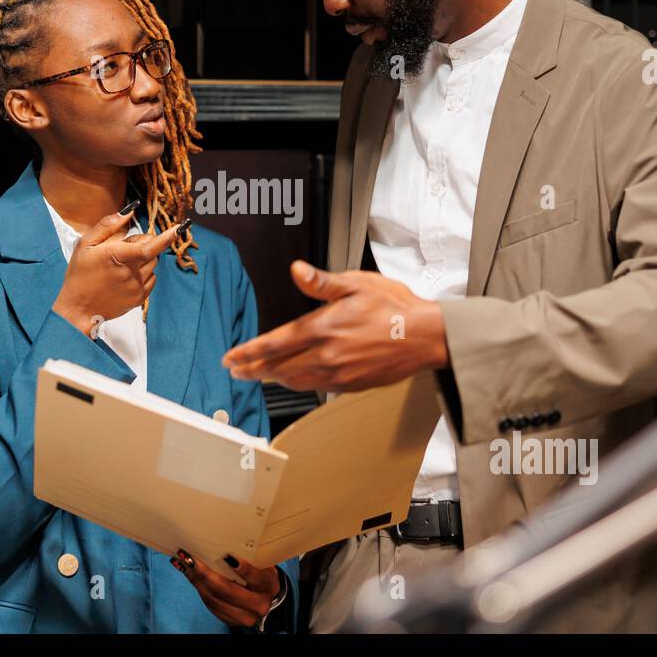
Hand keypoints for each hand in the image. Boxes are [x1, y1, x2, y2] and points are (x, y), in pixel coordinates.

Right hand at [52, 208, 187, 334]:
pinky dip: (144, 273)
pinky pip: (152, 278)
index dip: (166, 237)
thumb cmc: (80, 273)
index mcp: (116, 256)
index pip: (148, 246)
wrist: (78, 308)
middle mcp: (129, 272)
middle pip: (152, 251)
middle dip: (142, 244)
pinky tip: (126, 276)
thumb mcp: (85, 244)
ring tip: (122, 264)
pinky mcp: (139, 298)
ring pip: (153, 264)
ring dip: (143, 259)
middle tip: (122, 248)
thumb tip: (129, 211)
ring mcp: (136, 287)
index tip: (178, 229)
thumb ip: (108, 225)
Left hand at [171, 549, 280, 629]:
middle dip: (207, 574)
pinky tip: (190, 574)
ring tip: (184, 563)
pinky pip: (211, 606)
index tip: (226, 556)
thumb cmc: (260, 572)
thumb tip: (223, 538)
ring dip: (198, 581)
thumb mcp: (261, 562)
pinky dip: (199, 589)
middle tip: (191, 558)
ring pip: (216, 600)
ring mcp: (246, 616)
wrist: (264, 596)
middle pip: (229, 592)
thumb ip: (248, 555)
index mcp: (268, 586)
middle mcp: (259, 604)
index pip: (255, 577)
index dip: (242, 568)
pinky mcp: (232, 621)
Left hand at [221, 260, 448, 391]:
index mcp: (323, 328)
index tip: (231, 357)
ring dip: (271, 378)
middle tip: (236, 370)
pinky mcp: (350, 384)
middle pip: (278, 366)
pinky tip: (291, 380)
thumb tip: (296, 270)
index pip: (274, 343)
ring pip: (294, 380)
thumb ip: (321, 282)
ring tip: (256, 375)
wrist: (426, 337)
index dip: (248, 352)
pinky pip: (315, 386)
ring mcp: (338, 373)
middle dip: (253, 368)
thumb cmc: (395, 307)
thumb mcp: (357, 283)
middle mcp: (326, 354)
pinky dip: (296, 383)